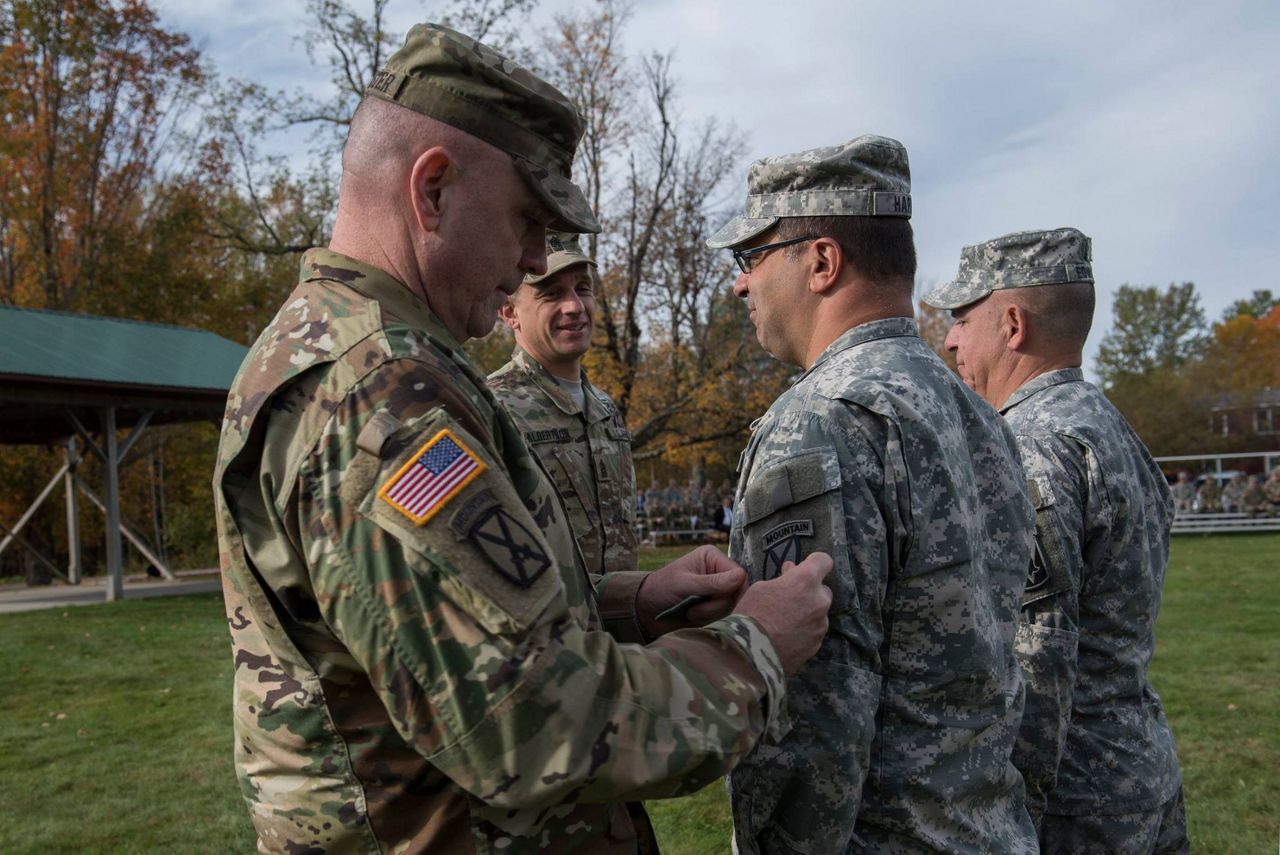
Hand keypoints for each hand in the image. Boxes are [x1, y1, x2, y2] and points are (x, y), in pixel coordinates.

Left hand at [636, 545, 747, 637]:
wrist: (646, 609)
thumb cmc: (662, 589)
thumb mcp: (686, 585)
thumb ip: (714, 583)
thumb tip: (742, 576)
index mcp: (712, 558)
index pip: (740, 575)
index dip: (732, 591)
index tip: (714, 601)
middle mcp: (718, 572)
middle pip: (737, 593)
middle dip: (716, 605)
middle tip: (694, 610)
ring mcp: (717, 590)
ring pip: (731, 607)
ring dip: (710, 614)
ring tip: (690, 612)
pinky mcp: (713, 606)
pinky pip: (723, 616)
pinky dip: (709, 619)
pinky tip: (692, 616)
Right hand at [733, 553, 833, 674]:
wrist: (750, 654)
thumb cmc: (751, 615)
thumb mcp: (761, 587)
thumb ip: (783, 579)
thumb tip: (791, 571)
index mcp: (806, 581)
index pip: (823, 561)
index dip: (813, 562)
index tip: (803, 567)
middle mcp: (820, 601)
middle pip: (822, 589)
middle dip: (809, 591)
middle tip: (788, 597)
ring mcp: (821, 625)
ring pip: (819, 612)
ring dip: (807, 612)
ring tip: (783, 621)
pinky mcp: (817, 644)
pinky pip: (814, 631)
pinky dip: (804, 631)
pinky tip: (786, 636)